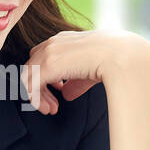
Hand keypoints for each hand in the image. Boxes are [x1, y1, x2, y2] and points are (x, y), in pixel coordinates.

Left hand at [21, 31, 149, 115]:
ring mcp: (48, 52)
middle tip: (52, 105)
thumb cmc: (113, 60)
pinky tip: (47, 108)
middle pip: (33, 66)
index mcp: (64, 40)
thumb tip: (66, 94)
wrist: (121, 55)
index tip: (59, 90)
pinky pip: (30, 85)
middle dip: (40, 88)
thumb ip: (75, 82)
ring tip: (49, 110)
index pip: (43, 57)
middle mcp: (53, 43)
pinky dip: (36, 99)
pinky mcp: (47, 65)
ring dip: (37, 96)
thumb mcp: (90, 71)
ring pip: (29, 76)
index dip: (47, 76)